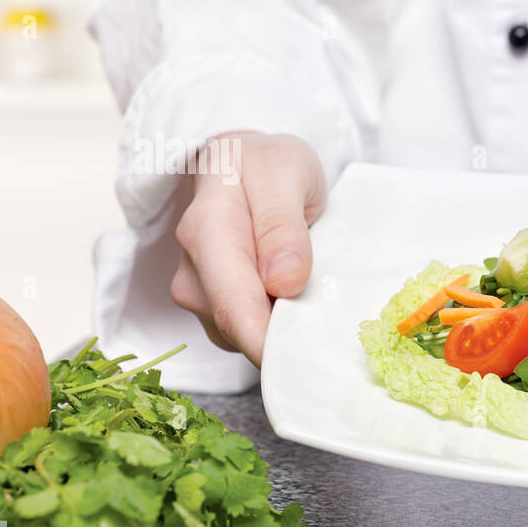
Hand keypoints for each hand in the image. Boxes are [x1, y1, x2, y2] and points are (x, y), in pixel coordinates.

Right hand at [171, 132, 326, 366]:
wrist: (240, 165)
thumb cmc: (265, 166)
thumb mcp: (285, 173)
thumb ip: (282, 225)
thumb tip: (282, 281)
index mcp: (207, 232)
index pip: (234, 308)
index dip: (270, 346)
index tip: (310, 361)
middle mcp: (193, 273)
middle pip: (240, 330)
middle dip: (286, 342)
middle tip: (334, 336)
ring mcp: (201, 296)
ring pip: (244, 336)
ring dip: (283, 332)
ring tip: (317, 301)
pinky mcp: (215, 310)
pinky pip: (248, 333)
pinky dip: (277, 327)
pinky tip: (299, 305)